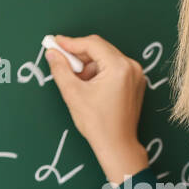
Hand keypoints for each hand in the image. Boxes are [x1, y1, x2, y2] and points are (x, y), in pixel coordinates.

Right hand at [43, 34, 149, 184]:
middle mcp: (132, 67)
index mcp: (119, 67)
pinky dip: (99, 72)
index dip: (70, 43)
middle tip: (61, 60)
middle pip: (100, 49)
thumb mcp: (73, 94)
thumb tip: (52, 53)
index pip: (92, 44)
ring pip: (106, 58)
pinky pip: (114, 68)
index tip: (55, 42)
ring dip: (89, 65)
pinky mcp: (135, 82)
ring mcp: (136, 75)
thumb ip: (60, 69)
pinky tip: (89, 86)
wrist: (117, 145)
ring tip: (77, 82)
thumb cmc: (98, 124)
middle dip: (79, 55)